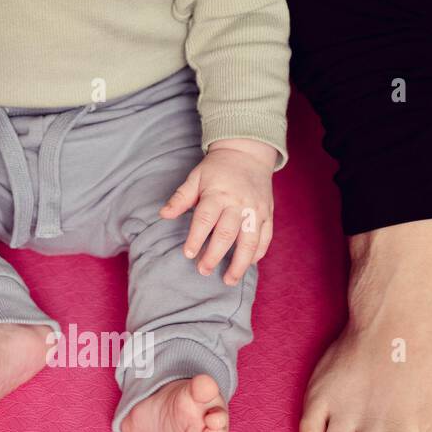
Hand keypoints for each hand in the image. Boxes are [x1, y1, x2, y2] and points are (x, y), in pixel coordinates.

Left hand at [160, 139, 276, 285]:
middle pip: (227, 234)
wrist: (248, 152)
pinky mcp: (268, 213)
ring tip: (229, 279)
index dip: (196, 238)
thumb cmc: (218, 168)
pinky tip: (249, 264)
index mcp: (218, 194)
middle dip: (215, 255)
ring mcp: (256, 210)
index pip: (206, 219)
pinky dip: (258, 253)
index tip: (188, 254)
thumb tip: (163, 214)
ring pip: (250, 241)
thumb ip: (181, 198)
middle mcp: (239, 204)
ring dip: (240, 263)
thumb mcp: (196, 177)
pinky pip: (266, 237)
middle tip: (203, 271)